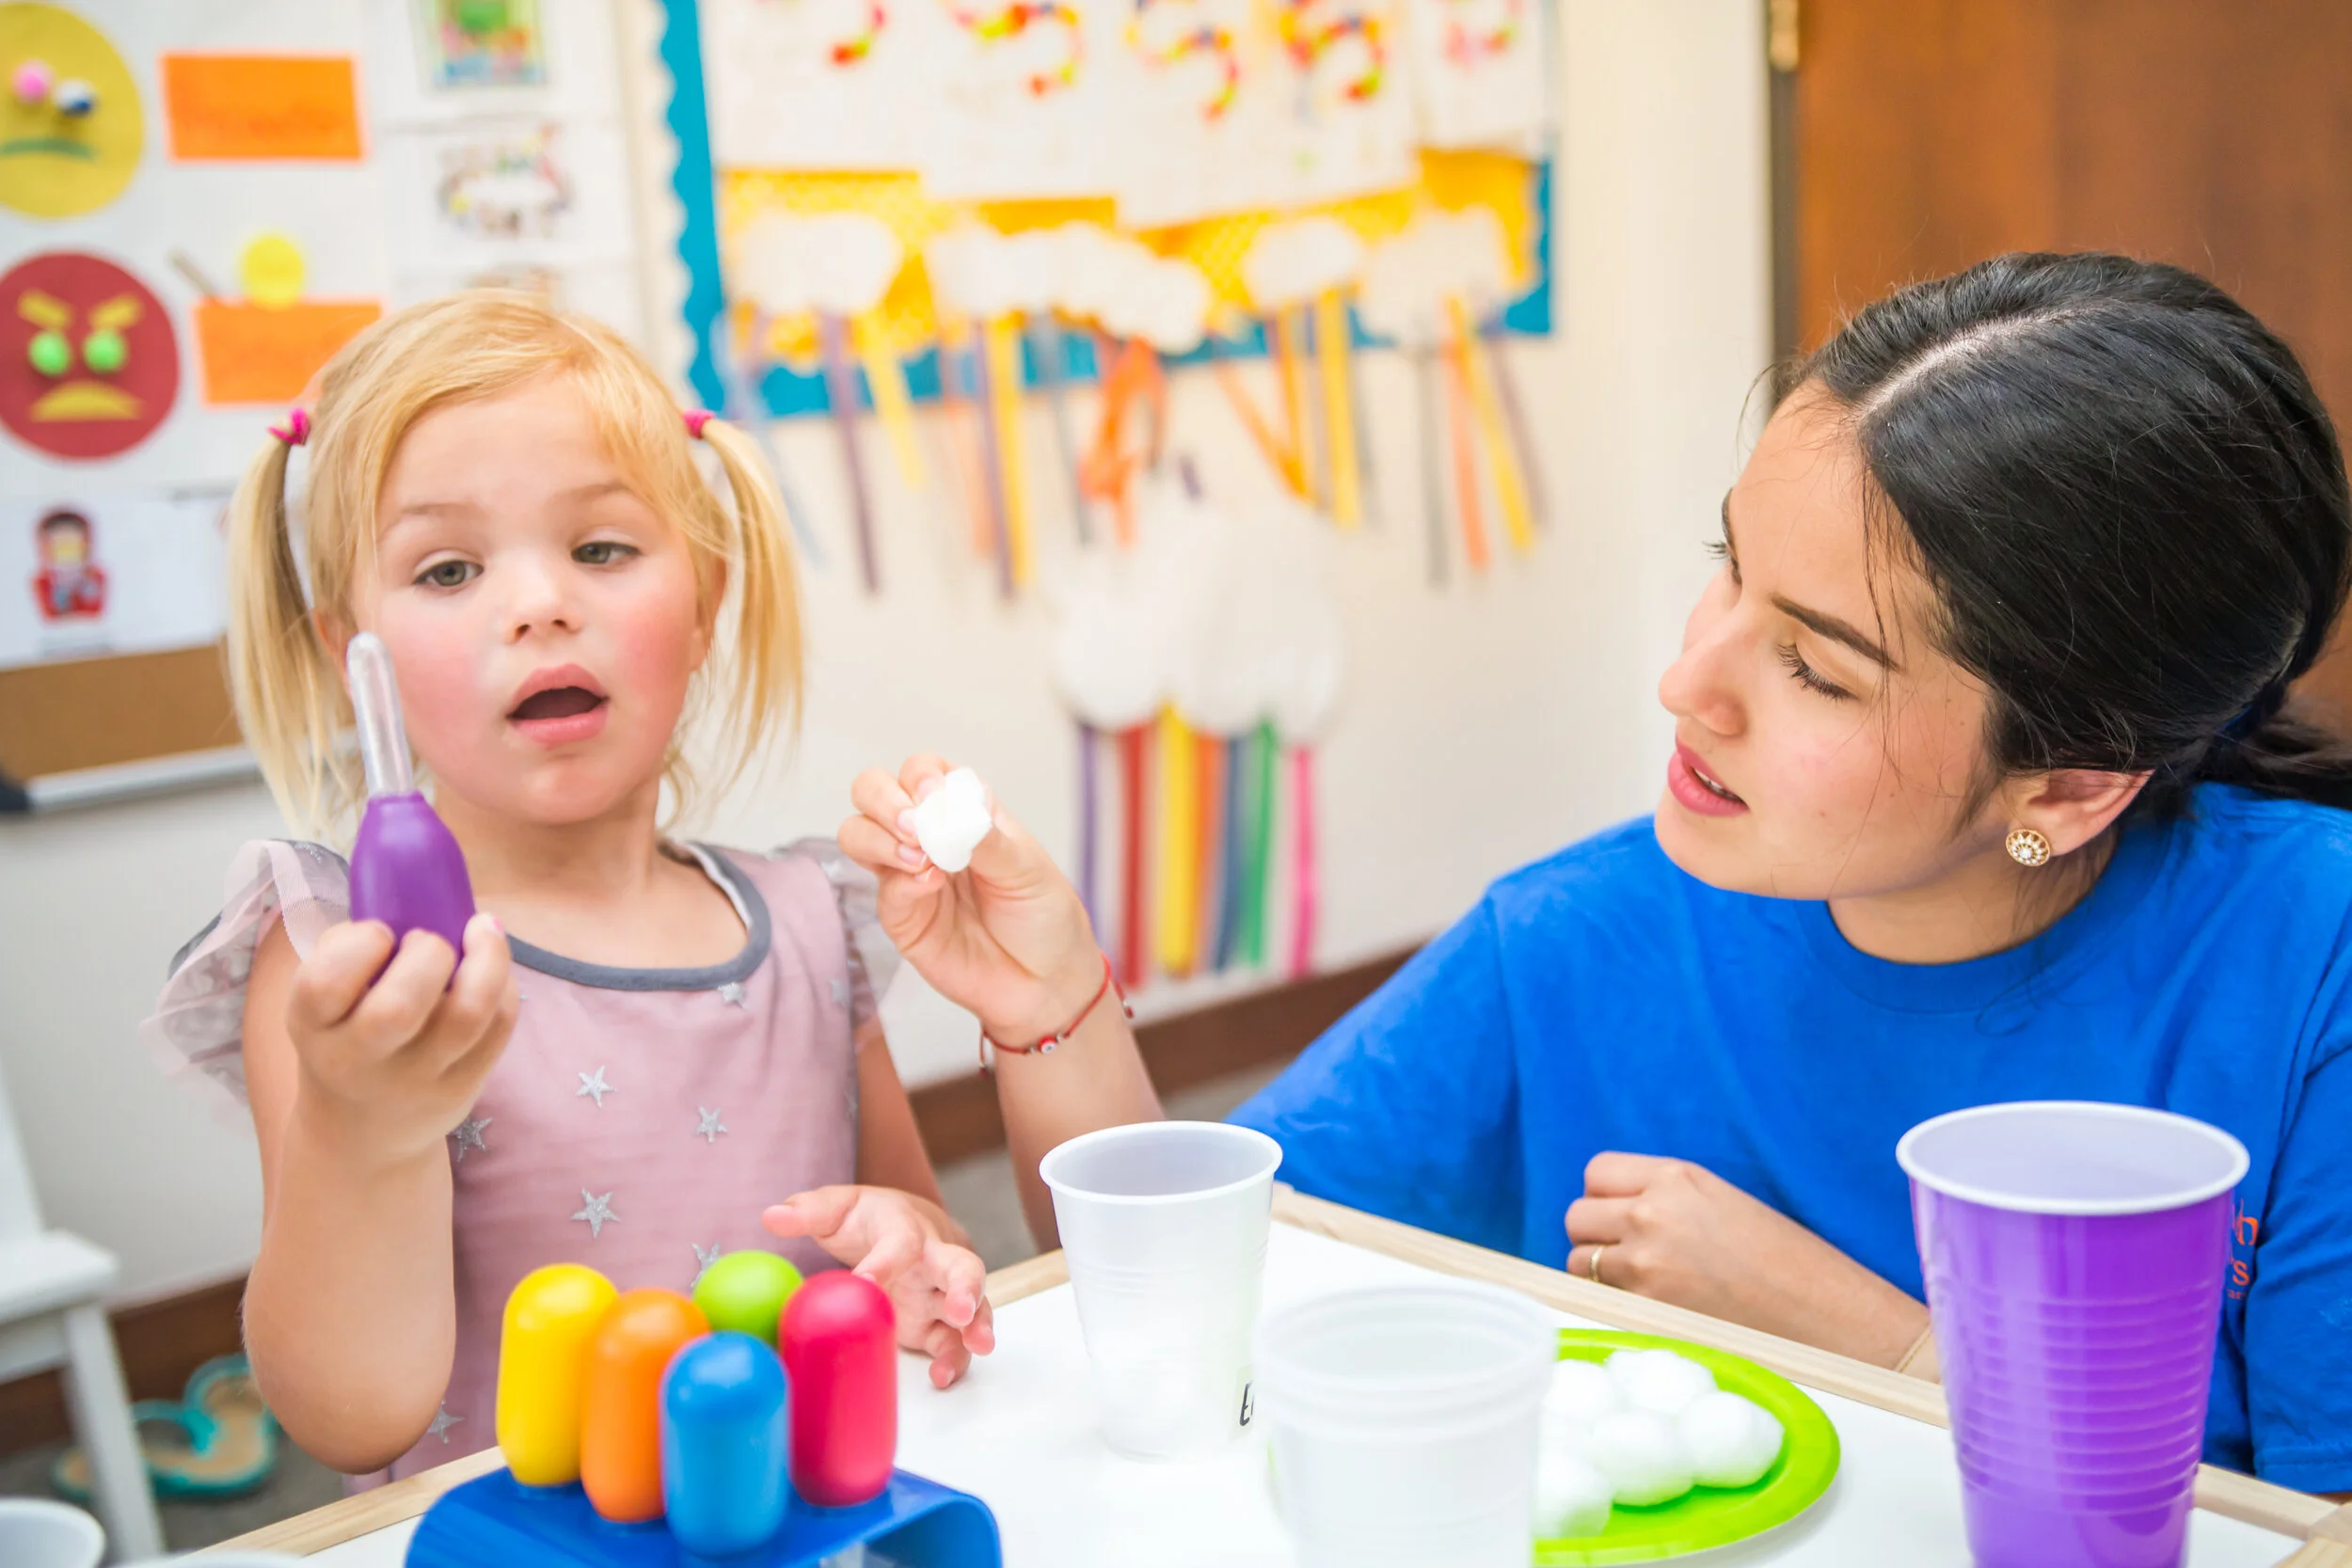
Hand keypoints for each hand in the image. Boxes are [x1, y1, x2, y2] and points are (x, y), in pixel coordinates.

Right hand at [283, 914, 517, 1165]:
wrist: (360, 1132)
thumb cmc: (344, 1037)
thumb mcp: (324, 1002)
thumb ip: (350, 948)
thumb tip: (414, 887)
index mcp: (312, 1027)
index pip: (324, 984)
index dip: (359, 946)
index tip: (380, 931)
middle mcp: (358, 1060)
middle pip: (400, 1006)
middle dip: (428, 954)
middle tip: (432, 941)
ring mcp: (415, 1080)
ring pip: (466, 1015)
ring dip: (486, 960)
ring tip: (483, 931)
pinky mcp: (462, 1089)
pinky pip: (498, 1027)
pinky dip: (503, 986)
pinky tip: (491, 968)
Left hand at [764, 1186, 995, 1388]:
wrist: (907, 1223)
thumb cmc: (868, 1219)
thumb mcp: (838, 1207)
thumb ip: (808, 1210)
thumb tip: (772, 1216)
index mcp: (905, 1229)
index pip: (900, 1242)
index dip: (885, 1263)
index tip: (864, 1283)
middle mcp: (934, 1259)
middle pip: (963, 1268)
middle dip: (967, 1288)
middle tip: (961, 1311)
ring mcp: (942, 1293)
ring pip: (973, 1307)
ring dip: (976, 1327)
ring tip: (977, 1346)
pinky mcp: (939, 1323)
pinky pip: (955, 1341)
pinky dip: (955, 1358)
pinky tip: (943, 1377)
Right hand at [839, 755, 1102, 1042]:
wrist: (1045, 982)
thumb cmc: (1042, 916)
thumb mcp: (1028, 868)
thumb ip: (986, 839)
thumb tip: (953, 814)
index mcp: (962, 811)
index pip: (921, 771)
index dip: (919, 775)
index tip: (933, 796)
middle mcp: (927, 835)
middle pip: (873, 792)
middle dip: (883, 799)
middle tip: (913, 825)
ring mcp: (907, 874)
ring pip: (856, 834)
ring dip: (879, 837)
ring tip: (920, 857)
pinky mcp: (901, 917)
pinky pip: (882, 890)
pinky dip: (900, 881)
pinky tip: (930, 885)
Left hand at [1565, 1153, 1927, 1366]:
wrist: (1826, 1315)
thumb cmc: (1785, 1262)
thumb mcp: (1724, 1205)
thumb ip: (1668, 1200)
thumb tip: (1620, 1213)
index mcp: (1679, 1177)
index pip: (1598, 1172)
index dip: (1604, 1196)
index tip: (1620, 1214)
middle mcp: (1654, 1211)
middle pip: (1578, 1215)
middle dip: (1593, 1234)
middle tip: (1625, 1255)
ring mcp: (1645, 1260)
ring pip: (1579, 1259)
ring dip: (1597, 1272)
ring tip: (1640, 1287)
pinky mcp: (1646, 1306)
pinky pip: (1596, 1297)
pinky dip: (1608, 1303)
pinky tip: (1644, 1309)